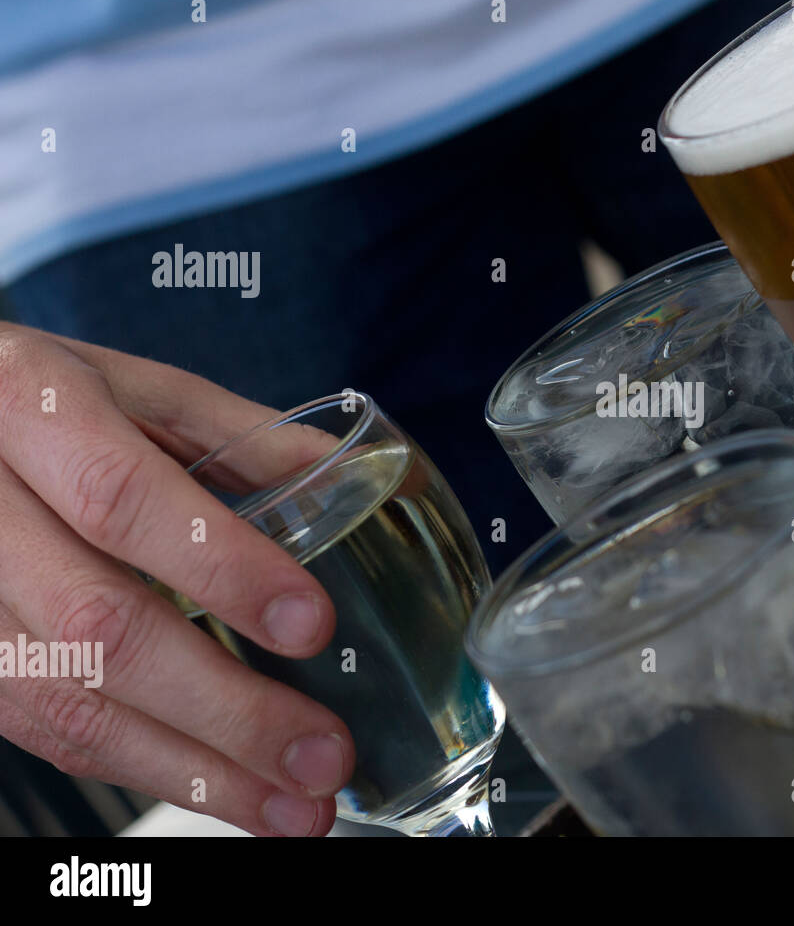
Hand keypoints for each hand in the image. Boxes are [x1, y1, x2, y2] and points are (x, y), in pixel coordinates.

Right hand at [0, 323, 353, 835]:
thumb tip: (357, 480)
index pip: (124, 498)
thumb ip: (243, 436)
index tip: (311, 625)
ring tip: (290, 809)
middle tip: (322, 758)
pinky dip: (141, 768)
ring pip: (64, 702)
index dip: (220, 567)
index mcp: (33, 409)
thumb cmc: (42, 401)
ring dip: (190, 771)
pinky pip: (42, 729)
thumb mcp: (136, 388)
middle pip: (98, 626)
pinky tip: (218, 790)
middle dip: (225, 708)